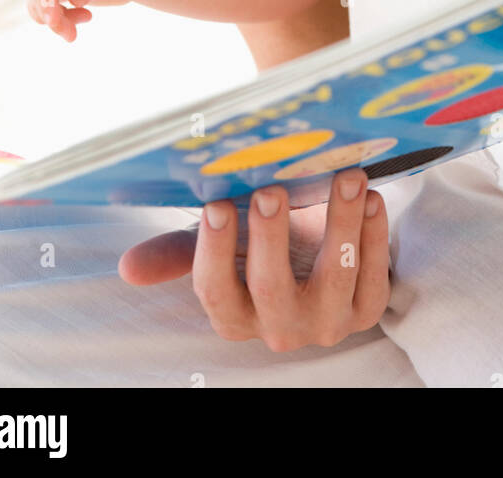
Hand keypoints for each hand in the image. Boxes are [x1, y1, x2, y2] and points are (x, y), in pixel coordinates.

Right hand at [118, 170, 391, 351]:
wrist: (321, 249)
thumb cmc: (262, 240)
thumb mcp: (223, 243)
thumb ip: (180, 250)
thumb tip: (127, 268)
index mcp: (235, 314)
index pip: (214, 291)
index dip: (213, 250)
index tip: (215, 203)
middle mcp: (279, 327)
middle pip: (269, 287)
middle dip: (269, 237)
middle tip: (269, 189)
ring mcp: (327, 321)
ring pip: (333, 277)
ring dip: (339, 223)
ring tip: (342, 176)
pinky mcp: (366, 308)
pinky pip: (374, 277)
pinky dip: (375, 236)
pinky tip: (371, 198)